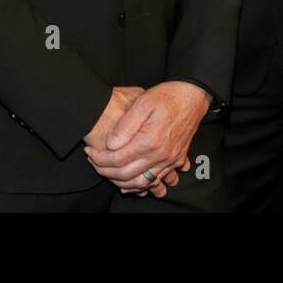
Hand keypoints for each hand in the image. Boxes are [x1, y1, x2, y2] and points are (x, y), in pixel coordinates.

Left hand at [84, 81, 208, 197]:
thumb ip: (125, 125)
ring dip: (122, 182)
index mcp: (150, 141)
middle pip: (127, 175)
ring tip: (107, 173)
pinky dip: (142, 185)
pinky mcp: (176, 160)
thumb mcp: (142, 103)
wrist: (192, 97)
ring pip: (142, 183)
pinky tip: (131, 182)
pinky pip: (157, 180)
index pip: (118, 160)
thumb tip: (111, 144)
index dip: (100, 159)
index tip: (89, 152)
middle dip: (106, 172)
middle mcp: (161, 155)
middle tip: (94, 162)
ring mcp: (170, 160)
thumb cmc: (167, 97)